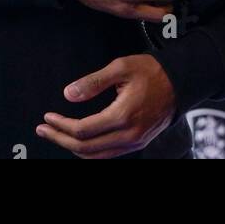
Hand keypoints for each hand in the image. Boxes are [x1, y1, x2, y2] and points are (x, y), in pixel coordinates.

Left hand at [36, 54, 176, 158]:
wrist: (181, 82)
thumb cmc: (152, 71)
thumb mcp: (121, 67)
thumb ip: (93, 82)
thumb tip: (68, 95)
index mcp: (123, 116)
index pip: (82, 131)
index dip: (61, 126)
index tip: (47, 117)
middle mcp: (128, 136)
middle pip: (85, 148)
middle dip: (60, 139)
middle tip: (43, 129)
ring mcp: (134, 143)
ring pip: (95, 156)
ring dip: (72, 148)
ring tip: (57, 135)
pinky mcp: (138, 144)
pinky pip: (107, 155)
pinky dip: (89, 151)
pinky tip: (80, 140)